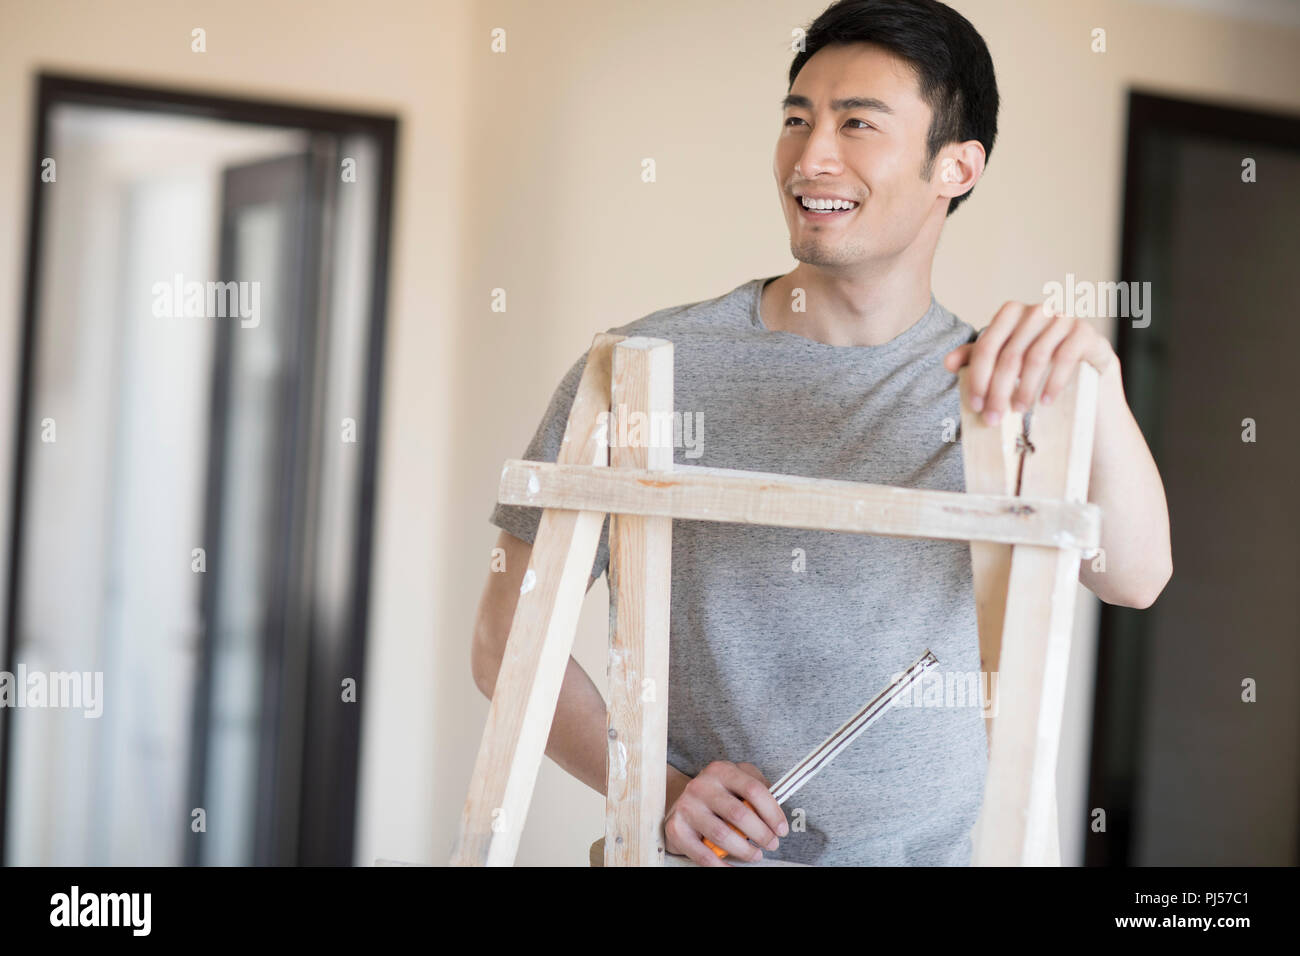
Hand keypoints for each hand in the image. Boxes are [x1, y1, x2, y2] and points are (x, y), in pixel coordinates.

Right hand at [663, 761, 787, 866]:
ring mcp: (687, 807)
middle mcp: (701, 786)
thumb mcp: (736, 781)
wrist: (679, 803)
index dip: (772, 812)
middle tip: (771, 844)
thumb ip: (757, 787)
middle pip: (739, 814)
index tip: (782, 829)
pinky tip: (732, 867)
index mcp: (720, 771)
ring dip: (744, 850)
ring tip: (755, 855)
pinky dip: (721, 865)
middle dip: (762, 834)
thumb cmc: (715, 795)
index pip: (753, 790)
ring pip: (722, 835)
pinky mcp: (676, 829)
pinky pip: (702, 854)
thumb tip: (778, 807)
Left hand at [943, 301, 1116, 424]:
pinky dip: (1052, 382)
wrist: (1087, 374)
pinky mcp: (1086, 333)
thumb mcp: (1005, 362)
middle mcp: (1038, 310)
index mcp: (1012, 312)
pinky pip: (1065, 357)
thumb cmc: (1038, 367)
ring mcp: (1064, 319)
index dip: (978, 377)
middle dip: (998, 391)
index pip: (988, 345)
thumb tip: (946, 362)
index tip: (976, 405)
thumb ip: (977, 358)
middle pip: (1010, 355)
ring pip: (1036, 357)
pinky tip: (1045, 402)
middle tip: (993, 419)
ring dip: (1024, 389)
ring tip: (1019, 412)